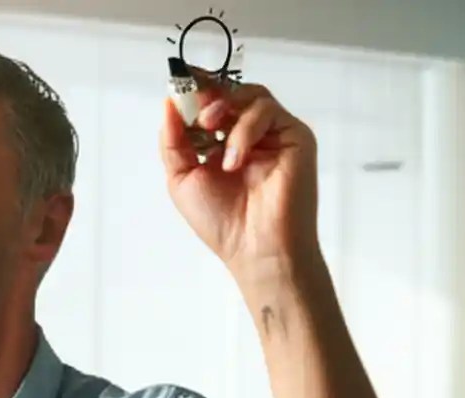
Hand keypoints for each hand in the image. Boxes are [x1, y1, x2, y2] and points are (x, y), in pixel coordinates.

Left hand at [160, 68, 320, 276]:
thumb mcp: (181, 178)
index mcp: (222, 143)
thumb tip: (169, 101)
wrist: (255, 248)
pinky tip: (234, 160)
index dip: (194, 91)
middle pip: (230, 91)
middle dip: (207, 94)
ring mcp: (273, 134)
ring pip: (250, 95)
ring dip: (224, 108)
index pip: (209, 104)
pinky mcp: (295, 136)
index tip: (177, 81)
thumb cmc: (221, 222)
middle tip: (194, 110)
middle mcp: (248, 135)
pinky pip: (267, 111)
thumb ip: (173, 141)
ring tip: (210, 132)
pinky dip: (244, 129)